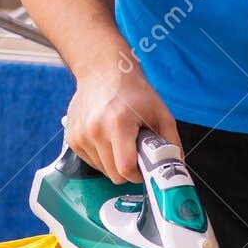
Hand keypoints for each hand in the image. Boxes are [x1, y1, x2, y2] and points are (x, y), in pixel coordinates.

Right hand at [64, 57, 176, 183]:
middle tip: (134, 151)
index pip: (125, 169)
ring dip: (112, 162)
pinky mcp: (71, 138)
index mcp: (119, 124)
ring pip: (101, 170)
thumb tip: (176, 167)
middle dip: (127, 170)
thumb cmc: (134, 92)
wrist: (102, 72)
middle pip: (113, 175)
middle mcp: (95, 130)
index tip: (144, 167)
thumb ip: (171, 143)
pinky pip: (90, 161)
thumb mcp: (161, 113)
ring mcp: (80, 135)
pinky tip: (105, 137)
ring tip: (119, 139)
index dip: (138, 174)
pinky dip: (100, 156)